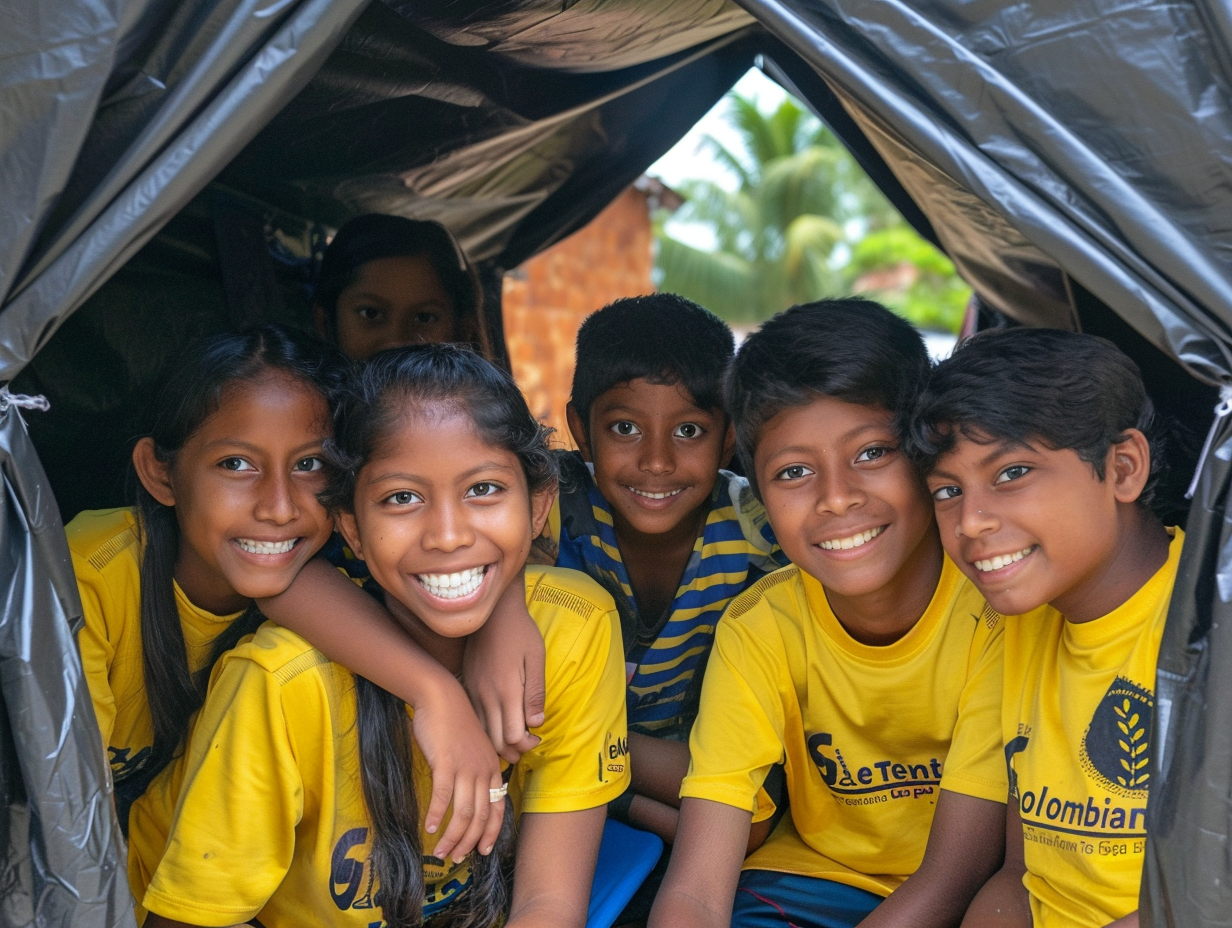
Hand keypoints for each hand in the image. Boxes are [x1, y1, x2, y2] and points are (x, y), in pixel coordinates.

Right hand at [411, 680, 505, 861]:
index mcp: (492, 768)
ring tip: (441, 852)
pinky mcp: (446, 763)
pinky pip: (443, 797)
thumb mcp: (473, 749)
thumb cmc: (454, 724)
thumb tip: (467, 798)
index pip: (498, 809)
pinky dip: (437, 816)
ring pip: (464, 812)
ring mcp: (466, 767)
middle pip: (481, 817)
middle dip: (469, 842)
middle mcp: (484, 770)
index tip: (482, 851)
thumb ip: (474, 772)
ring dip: (453, 837)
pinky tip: (429, 828)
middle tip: (456, 858)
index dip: (490, 833)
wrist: (442, 698)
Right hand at [463, 570, 545, 762]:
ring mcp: (473, 691)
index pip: (512, 737)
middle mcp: (486, 695)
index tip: (536, 735)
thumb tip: (536, 724)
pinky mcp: (467, 686)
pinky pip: (473, 718)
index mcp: (506, 690)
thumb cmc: (520, 632)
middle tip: (527, 742)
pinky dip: (485, 729)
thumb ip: (535, 693)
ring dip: (497, 743)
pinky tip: (497, 723)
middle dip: (512, 750)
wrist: (492, 611)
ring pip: (481, 732)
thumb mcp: (536, 658)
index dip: (526, 744)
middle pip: (495, 741)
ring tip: (513, 737)